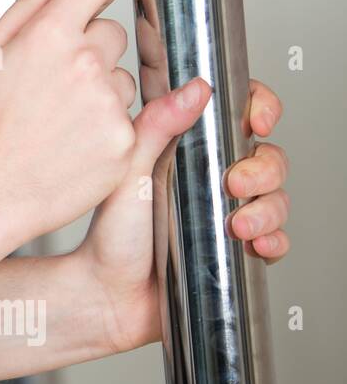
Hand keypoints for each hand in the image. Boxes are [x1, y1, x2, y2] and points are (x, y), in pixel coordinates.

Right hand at [0, 0, 136, 296]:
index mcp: (48, 34)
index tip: (87, 2)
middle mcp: (84, 64)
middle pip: (114, 31)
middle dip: (89, 50)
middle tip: (52, 84)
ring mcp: (108, 105)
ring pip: (123, 77)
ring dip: (101, 91)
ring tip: (59, 119)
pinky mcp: (126, 141)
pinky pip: (133, 116)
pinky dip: (109, 127)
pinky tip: (74, 141)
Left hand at [82, 78, 289, 353]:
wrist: (108, 295)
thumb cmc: (110, 236)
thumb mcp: (129, 171)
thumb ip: (157, 126)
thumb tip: (196, 88)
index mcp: (188, 152)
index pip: (237, 117)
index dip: (258, 110)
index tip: (257, 120)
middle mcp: (211, 180)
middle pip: (267, 157)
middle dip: (263, 168)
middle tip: (234, 183)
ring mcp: (225, 214)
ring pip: (276, 198)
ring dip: (268, 209)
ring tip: (237, 224)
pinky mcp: (235, 249)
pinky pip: (274, 239)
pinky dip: (274, 240)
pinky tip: (256, 245)